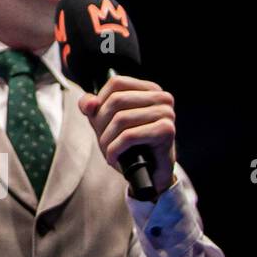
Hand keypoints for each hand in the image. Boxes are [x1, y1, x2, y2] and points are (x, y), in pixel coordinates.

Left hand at [78, 74, 178, 197]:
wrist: (149, 173)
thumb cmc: (128, 144)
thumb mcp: (104, 121)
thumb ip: (91, 106)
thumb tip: (90, 103)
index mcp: (149, 89)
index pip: (116, 83)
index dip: (100, 101)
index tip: (97, 119)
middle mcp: (162, 98)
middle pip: (117, 100)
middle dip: (101, 122)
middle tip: (102, 140)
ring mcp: (167, 113)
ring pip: (121, 118)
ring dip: (107, 139)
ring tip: (108, 151)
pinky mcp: (167, 131)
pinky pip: (130, 136)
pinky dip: (115, 149)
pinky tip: (113, 158)